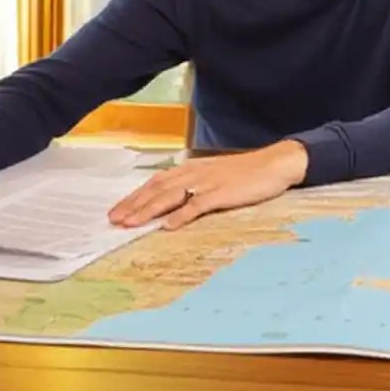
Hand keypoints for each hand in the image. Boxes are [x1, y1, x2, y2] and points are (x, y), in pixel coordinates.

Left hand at [108, 140, 308, 229]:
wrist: (275, 164)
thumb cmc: (246, 172)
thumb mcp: (215, 175)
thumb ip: (194, 185)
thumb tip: (174, 201)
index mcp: (191, 168)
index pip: (155, 182)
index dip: (134, 197)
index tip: (117, 210)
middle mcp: (194, 173)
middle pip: (157, 189)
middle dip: (134, 205)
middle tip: (114, 220)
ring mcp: (207, 183)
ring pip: (170, 196)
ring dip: (149, 210)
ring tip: (131, 223)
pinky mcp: (222, 193)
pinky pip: (198, 205)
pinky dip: (181, 215)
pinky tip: (169, 226)